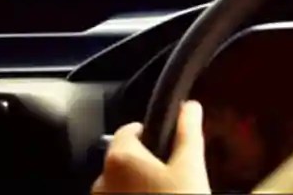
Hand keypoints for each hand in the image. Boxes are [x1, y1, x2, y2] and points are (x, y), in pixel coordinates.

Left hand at [93, 100, 210, 193]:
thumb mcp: (190, 167)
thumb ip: (188, 132)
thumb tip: (191, 105)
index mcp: (120, 157)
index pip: (130, 131)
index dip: (151, 135)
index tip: (168, 147)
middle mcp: (100, 179)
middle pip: (124, 160)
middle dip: (144, 164)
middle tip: (171, 177)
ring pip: (119, 186)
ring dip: (136, 187)